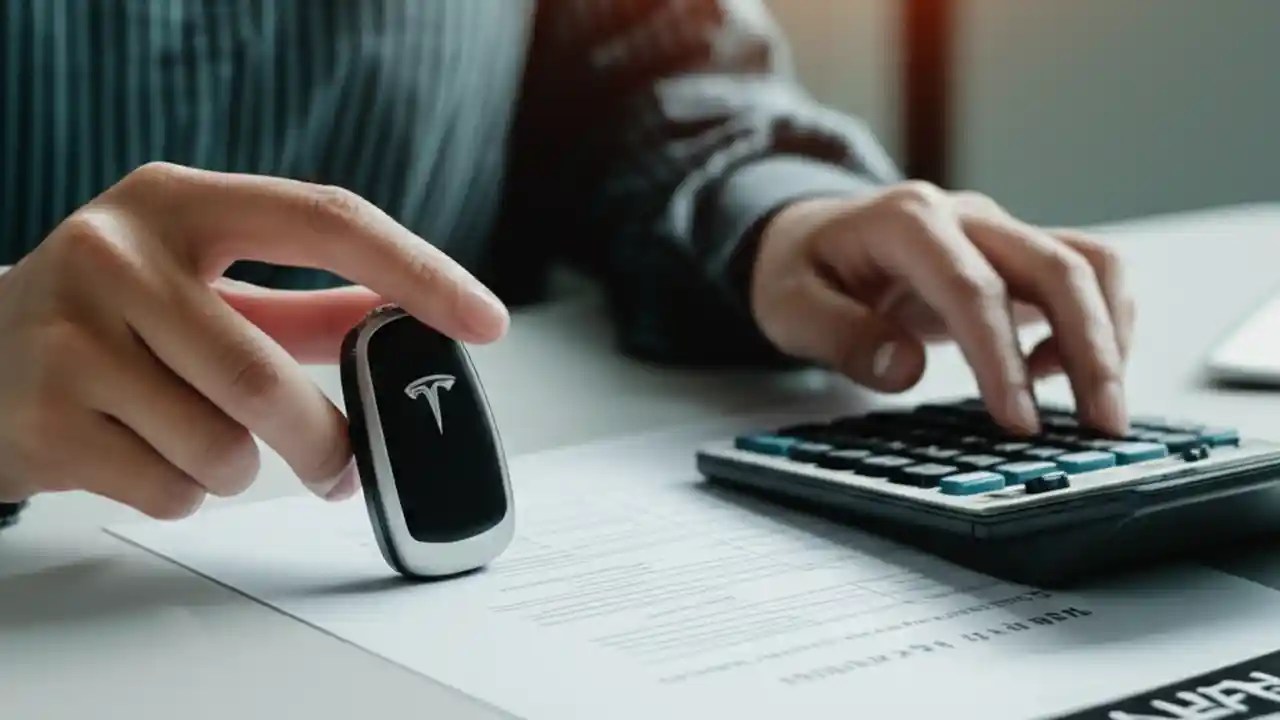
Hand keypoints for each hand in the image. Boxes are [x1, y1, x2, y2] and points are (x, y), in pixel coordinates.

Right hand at [0, 162, 507, 516]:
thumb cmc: (111, 317)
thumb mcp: (199, 282)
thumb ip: (305, 305)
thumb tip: (406, 322)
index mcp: (175, 202)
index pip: (325, 219)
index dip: (419, 272)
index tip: (486, 321)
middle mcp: (114, 252)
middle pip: (267, 376)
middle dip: (326, 439)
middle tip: (345, 465)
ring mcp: (67, 335)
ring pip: (222, 446)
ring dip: (239, 467)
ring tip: (200, 438)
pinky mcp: (42, 419)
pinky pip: (172, 490)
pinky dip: (188, 493)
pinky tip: (146, 454)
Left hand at [750, 182, 1132, 435]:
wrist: (809, 234)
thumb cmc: (800, 271)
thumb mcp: (788, 307)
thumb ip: (837, 336)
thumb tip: (902, 370)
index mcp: (908, 221)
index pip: (974, 289)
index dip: (1003, 358)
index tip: (1019, 422)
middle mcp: (967, 216)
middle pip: (1059, 267)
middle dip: (1092, 349)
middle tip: (1102, 425)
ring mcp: (999, 230)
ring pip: (1089, 264)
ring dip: (1110, 335)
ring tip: (1099, 408)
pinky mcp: (1017, 253)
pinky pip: (1085, 275)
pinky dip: (1095, 324)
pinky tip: (1053, 375)